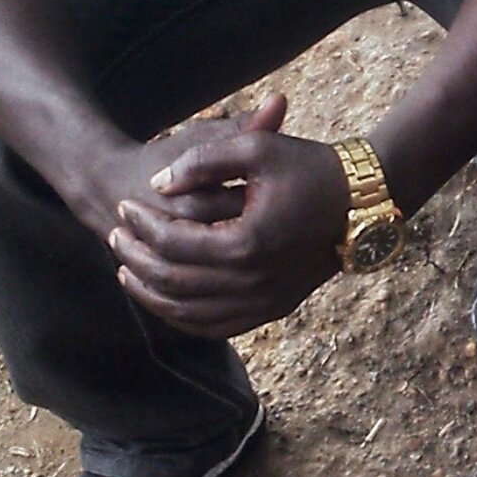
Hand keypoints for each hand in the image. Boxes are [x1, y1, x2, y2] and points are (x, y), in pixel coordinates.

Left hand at [108, 92, 350, 337]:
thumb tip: (157, 183)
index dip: (142, 226)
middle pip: (175, 283)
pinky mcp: (274, 310)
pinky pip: (217, 327)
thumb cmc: (311, 167)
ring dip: (153, 295)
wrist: (362, 200)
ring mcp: (267, 302)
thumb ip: (203, 160)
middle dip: (137, 259)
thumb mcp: (257, 149)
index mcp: (249, 243)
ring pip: (191, 314)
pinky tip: (164, 297)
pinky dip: (184, 317)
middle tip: (114, 237)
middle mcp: (257, 282)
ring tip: (128, 270)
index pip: (175, 244)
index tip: (122, 207)